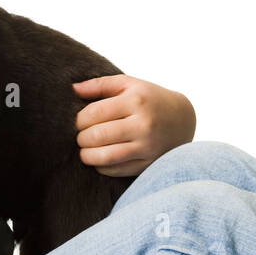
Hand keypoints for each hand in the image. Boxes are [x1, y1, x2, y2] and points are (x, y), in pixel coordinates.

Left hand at [73, 74, 196, 176]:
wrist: (183, 119)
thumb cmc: (149, 99)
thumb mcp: (128, 84)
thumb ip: (99, 85)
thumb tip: (72, 89)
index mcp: (136, 101)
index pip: (94, 113)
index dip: (78, 120)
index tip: (78, 122)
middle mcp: (144, 125)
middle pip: (97, 136)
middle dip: (81, 138)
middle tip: (81, 136)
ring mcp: (148, 146)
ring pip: (105, 157)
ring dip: (87, 156)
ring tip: (85, 150)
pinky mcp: (149, 164)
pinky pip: (116, 170)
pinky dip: (101, 166)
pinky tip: (100, 158)